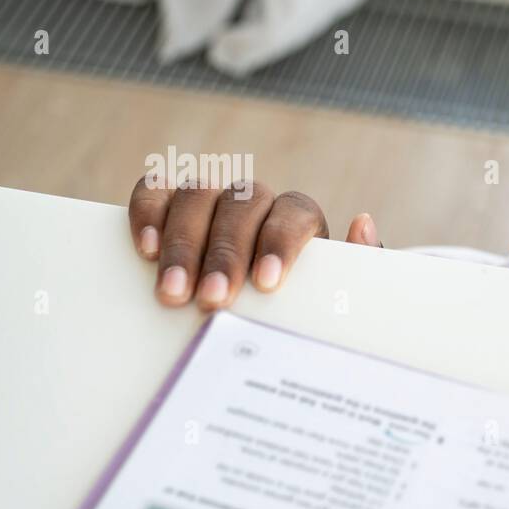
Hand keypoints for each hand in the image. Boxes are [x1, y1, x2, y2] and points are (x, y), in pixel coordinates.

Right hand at [127, 177, 380, 309]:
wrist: (262, 317)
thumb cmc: (298, 305)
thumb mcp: (330, 297)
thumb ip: (355, 267)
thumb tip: (362, 223)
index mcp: (299, 218)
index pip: (295, 212)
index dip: (280, 242)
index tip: (267, 284)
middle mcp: (255, 200)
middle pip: (242, 206)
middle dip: (225, 254)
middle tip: (212, 300)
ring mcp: (211, 197)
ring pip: (197, 196)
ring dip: (183, 244)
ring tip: (173, 293)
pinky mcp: (169, 203)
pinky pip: (155, 191)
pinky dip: (147, 212)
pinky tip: (146, 249)